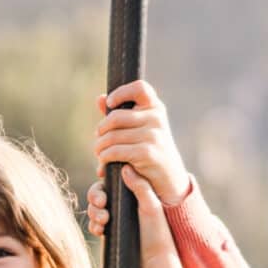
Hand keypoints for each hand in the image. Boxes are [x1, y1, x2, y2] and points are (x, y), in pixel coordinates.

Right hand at [86, 164, 178, 267]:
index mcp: (132, 194)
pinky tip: (100, 231)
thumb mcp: (151, 206)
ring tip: (104, 220)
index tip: (105, 193)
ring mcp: (115, 219)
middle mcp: (122, 205)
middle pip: (99, 195)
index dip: (103, 186)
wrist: (154, 261)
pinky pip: (94, 225)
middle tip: (102, 204)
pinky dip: (93, 226)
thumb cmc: (156, 233)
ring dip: (94, 213)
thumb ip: (140, 186)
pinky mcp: (110, 233)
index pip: (111, 183)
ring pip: (94, 209)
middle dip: (95, 198)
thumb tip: (125, 167)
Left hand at [92, 80, 190, 206]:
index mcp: (156, 108)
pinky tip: (103, 163)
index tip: (110, 104)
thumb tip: (101, 99)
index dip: (121, 92)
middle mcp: (156, 119)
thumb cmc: (151, 151)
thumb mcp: (140, 130)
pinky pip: (115, 151)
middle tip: (98, 140)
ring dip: (100, 147)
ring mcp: (153, 135)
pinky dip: (105, 158)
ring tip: (99, 153)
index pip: (139, 89)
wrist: (170, 179)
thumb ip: (121, 114)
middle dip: (101, 130)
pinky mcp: (147, 153)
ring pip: (112, 136)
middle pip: (116, 117)